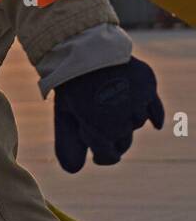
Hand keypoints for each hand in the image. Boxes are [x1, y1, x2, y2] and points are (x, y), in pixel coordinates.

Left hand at [54, 57, 163, 172]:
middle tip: (101, 127)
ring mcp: (137, 101)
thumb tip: (74, 171)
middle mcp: (123, 118)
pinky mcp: (147, 85)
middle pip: (124, 141)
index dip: (101, 155)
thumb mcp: (64, 116)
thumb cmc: (71, 86)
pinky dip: (155, 116)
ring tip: (110, 105)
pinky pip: (155, 108)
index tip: (97, 154)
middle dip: (113, 138)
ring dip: (126, 121)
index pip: (109, 156)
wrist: (83, 50)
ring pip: (137, 123)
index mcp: (100, 129)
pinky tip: (156, 124)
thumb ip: (68, 145)